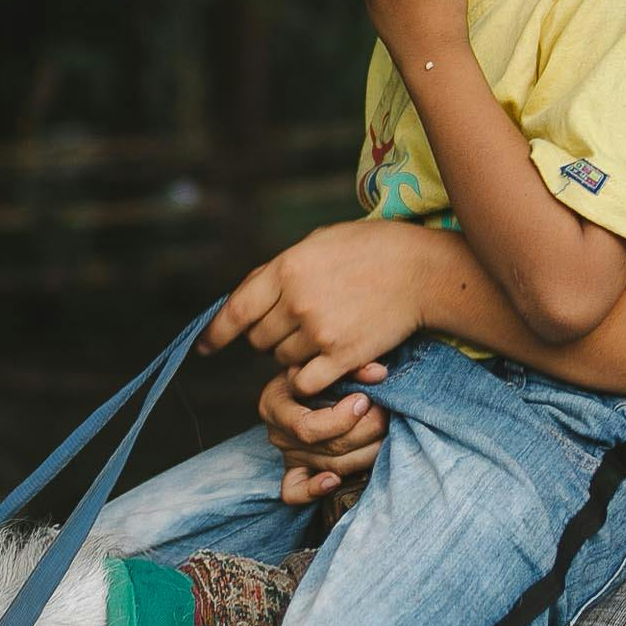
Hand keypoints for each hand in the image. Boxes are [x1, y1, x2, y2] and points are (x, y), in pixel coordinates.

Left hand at [200, 219, 432, 392]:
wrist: (420, 270)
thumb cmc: (369, 251)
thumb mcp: (317, 243)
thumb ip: (281, 271)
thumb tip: (246, 299)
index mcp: (287, 268)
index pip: (236, 309)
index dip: (216, 332)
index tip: (204, 348)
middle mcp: (297, 301)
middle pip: (259, 340)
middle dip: (272, 336)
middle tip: (300, 324)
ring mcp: (319, 331)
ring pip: (283, 360)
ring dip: (295, 354)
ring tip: (325, 332)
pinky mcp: (342, 357)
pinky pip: (304, 382)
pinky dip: (308, 378)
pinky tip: (324, 363)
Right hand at [258, 362, 390, 505]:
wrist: (311, 383)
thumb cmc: (321, 371)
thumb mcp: (330, 363)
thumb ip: (353, 367)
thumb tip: (378, 374)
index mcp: (275, 402)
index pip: (306, 426)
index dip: (341, 419)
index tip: (364, 400)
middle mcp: (277, 432)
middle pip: (326, 448)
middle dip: (364, 432)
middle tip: (385, 413)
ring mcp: (286, 455)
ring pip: (330, 468)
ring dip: (366, 453)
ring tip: (385, 431)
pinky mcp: (294, 472)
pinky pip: (294, 492)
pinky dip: (315, 490)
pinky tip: (335, 482)